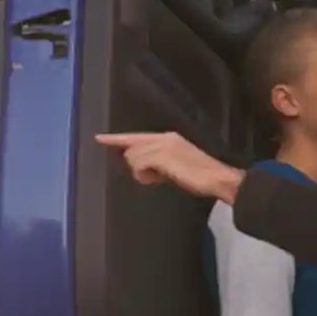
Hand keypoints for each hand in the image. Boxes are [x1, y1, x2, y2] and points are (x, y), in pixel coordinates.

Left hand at [95, 132, 244, 202]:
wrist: (217, 178)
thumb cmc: (201, 176)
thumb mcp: (177, 165)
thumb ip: (159, 162)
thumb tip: (143, 168)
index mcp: (169, 138)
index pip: (137, 137)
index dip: (117, 138)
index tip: (99, 138)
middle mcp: (164, 137)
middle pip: (132, 149)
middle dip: (138, 166)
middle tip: (158, 177)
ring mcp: (163, 145)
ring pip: (133, 157)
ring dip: (142, 172)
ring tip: (162, 177)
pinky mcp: (161, 155)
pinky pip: (139, 165)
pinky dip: (145, 175)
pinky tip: (160, 178)